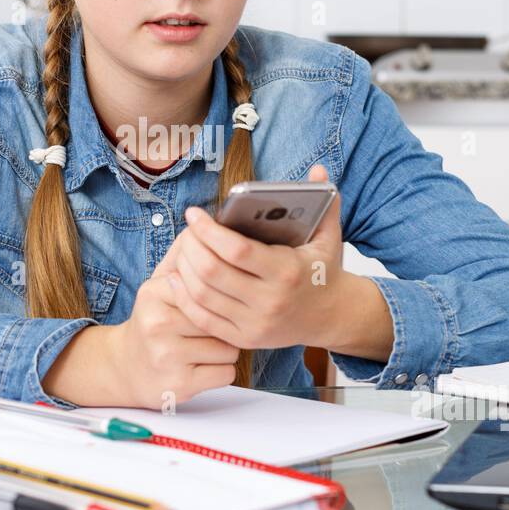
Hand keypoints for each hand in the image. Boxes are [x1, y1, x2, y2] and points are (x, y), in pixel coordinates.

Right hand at [43, 270, 240, 408]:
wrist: (125, 368)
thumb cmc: (154, 322)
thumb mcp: (160, 286)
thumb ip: (181, 255)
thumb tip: (203, 223)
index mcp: (154, 293)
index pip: (208, 285)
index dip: (219, 293)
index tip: (214, 297)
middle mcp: (158, 324)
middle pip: (221, 316)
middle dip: (224, 322)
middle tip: (210, 327)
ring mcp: (168, 357)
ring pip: (229, 347)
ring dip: (225, 349)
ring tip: (204, 347)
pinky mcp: (180, 385)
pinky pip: (226, 373)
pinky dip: (221, 371)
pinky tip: (203, 366)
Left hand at [162, 164, 351, 350]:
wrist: (331, 317)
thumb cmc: (323, 271)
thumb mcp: (328, 236)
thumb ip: (324, 201)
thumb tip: (318, 170)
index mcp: (287, 271)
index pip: (236, 250)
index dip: (208, 230)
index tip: (193, 213)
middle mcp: (270, 301)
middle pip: (212, 272)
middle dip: (191, 246)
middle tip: (186, 230)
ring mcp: (255, 324)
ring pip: (202, 295)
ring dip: (184, 269)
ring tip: (182, 249)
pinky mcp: (244, 339)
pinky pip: (202, 319)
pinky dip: (184, 297)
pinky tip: (177, 278)